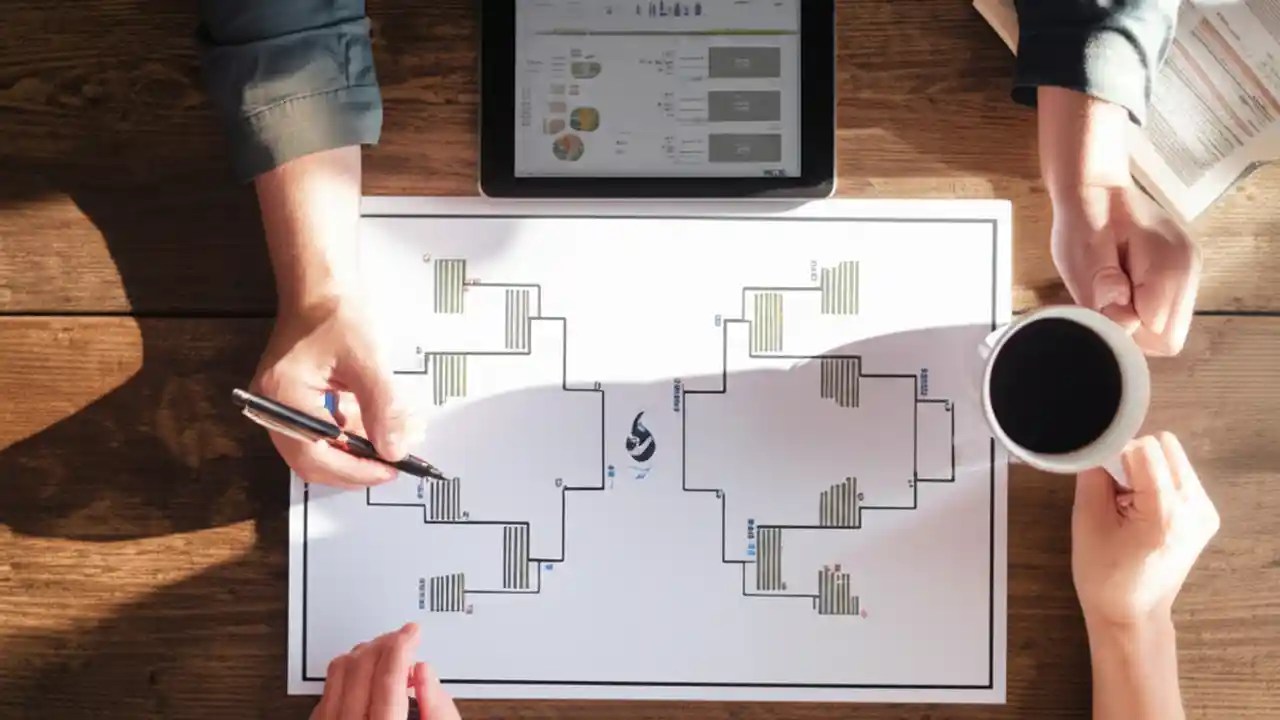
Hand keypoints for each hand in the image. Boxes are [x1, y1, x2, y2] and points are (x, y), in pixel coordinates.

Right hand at [252, 299, 419, 488]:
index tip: (391, 469)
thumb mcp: (367, 360)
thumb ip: (383, 408)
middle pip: (314, 460)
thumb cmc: (336, 313)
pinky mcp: (297, 402)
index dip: (355, 469)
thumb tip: (396, 449)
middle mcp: (273, 406)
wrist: (322, 287)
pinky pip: (325, 431)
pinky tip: (379, 423)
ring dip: (359, 449)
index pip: (315, 455)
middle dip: (357, 464)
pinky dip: (354, 432)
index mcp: (282, 396)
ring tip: (395, 438)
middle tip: (395, 463)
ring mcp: (283, 405)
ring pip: (322, 449)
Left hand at [311, 623, 461, 719]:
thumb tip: (425, 672)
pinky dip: (345, 670)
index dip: (402, 646)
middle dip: (386, 642)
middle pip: (361, 668)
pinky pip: (326, 688)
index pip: (388, 678)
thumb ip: (437, 711)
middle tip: (404, 634)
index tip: (412, 631)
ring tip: (385, 647)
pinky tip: (362, 668)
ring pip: (338, 672)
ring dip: (363, 651)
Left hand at [1050, 185, 1201, 355]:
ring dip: (1135, 320)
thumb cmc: (1084, 217)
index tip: (1103, 303)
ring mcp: (1190, 274)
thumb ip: (1102, 288)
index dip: (1125, 328)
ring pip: (1166, 330)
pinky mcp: (1182, 278)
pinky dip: (1140, 310)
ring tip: (1114, 287)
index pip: (1159, 335)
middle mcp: (1190, 271)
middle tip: (1106, 297)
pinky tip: (1125, 286)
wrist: (1098, 188)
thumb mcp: (1080, 251)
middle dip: (1131, 329)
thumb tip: (1123, 323)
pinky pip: (1162, 314)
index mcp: (1170, 264)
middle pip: (1168, 339)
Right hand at [1072, 433, 1219, 626]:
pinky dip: (1159, 481)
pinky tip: (1143, 510)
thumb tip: (1100, 447)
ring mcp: (1205, 511)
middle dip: (1135, 458)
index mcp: (1165, 510)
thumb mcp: (1086, 520)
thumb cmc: (1103, 573)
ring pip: (1175, 458)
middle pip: (1166, 446)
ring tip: (1128, 502)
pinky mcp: (1206, 516)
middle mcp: (1195, 506)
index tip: (1102, 481)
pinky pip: (1181, 477)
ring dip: (1147, 469)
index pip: (1144, 448)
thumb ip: (1093, 475)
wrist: (1132, 614)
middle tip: (1116, 490)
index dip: (1116, 456)